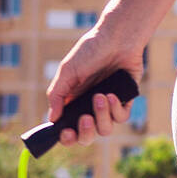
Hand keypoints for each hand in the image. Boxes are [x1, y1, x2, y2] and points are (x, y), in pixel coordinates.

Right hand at [46, 29, 142, 145]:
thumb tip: (52, 119)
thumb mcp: (68, 71)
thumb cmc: (90, 52)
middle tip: (85, 118)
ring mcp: (107, 107)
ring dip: (102, 115)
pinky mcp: (124, 103)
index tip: (66, 133)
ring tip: (101, 96)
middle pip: (87, 136)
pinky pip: (121, 118)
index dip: (67, 137)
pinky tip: (112, 94)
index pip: (68, 129)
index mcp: (72, 102)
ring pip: (104, 130)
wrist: (116, 39)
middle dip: (86, 132)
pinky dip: (115, 108)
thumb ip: (58, 95)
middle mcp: (89, 108)